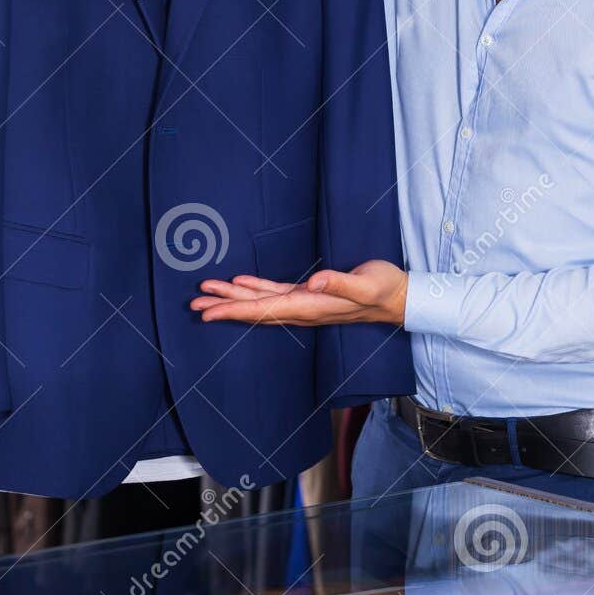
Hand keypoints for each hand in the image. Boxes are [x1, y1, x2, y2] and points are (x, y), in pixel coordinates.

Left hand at [192, 259, 408, 326]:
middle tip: (194, 304)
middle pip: (255, 311)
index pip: (264, 310)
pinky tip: (241, 283)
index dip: (234, 310)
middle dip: (224, 307)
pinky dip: (254, 289)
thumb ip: (341, 283)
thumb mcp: (367, 285)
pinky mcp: (310, 294)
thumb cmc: (385, 290)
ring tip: (207, 292)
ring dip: (234, 298)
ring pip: (261, 302)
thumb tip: (317, 280)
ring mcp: (305, 303)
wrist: (398, 299)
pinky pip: (275, 294)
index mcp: (311, 306)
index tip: (208, 314)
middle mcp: (302, 308)